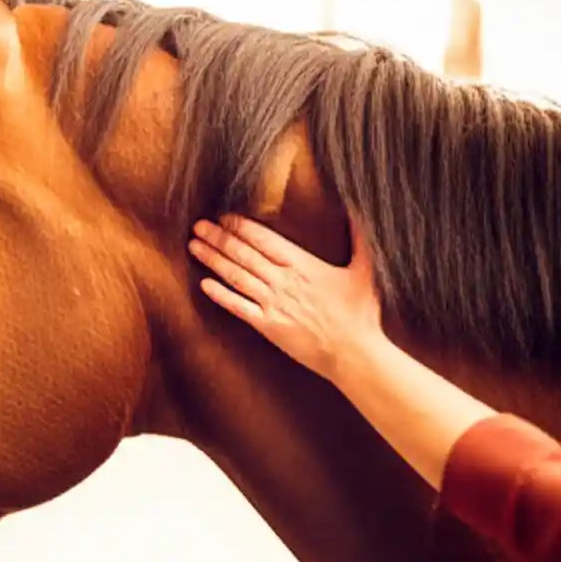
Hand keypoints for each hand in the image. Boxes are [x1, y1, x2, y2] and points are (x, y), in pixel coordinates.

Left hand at [188, 214, 385, 382]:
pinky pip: (239, 308)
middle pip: (244, 254)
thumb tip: (359, 207)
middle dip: (219, 238)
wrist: (354, 354)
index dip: (242, 227)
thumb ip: (361, 237)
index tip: (224, 217)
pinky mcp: (268, 326)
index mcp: (303, 265)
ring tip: (194, 246)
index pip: (265, 240)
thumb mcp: (366, 270)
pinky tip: (203, 284)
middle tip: (198, 225)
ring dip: (214, 260)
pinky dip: (220, 296)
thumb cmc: (361, 313)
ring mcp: (273, 304)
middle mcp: (283, 282)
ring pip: (237, 277)